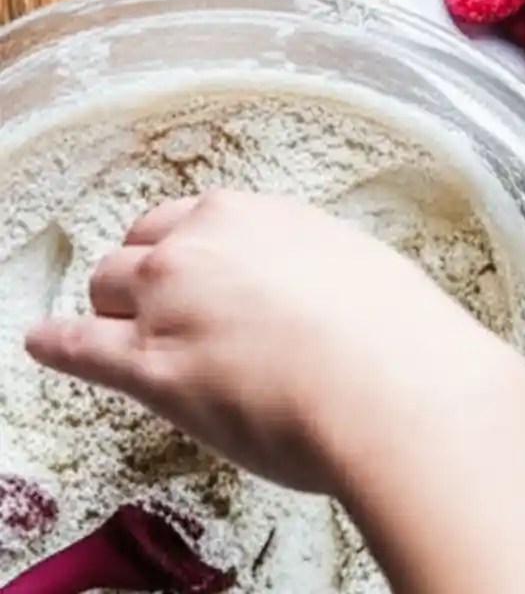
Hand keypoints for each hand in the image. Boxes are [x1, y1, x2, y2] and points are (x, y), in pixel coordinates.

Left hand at [24, 190, 517, 493]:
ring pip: (106, 292)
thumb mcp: (361, 271)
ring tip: (118, 337)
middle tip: (164, 314)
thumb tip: (317, 297)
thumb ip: (314, 272)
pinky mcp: (149, 368)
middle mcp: (199, 247)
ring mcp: (166, 304)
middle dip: (143, 281)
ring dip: (111, 312)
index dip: (184, 253)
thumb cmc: (399, 335)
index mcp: (254, 216)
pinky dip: (56, 344)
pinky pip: (77, 346)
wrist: (395, 387)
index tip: (189, 273)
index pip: (188, 221)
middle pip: (138, 254)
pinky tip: (45, 344)